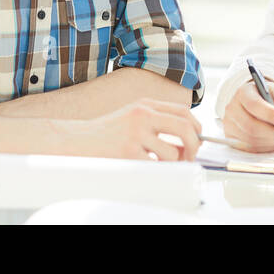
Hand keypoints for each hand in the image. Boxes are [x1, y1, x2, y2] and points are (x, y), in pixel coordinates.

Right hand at [57, 99, 202, 161]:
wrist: (77, 140)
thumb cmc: (106, 132)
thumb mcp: (132, 118)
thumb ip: (156, 123)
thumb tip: (186, 141)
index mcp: (145, 105)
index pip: (183, 111)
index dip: (196, 127)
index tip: (197, 139)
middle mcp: (142, 115)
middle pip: (185, 128)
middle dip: (194, 146)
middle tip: (190, 157)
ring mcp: (135, 134)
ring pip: (172, 152)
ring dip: (172, 163)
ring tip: (159, 163)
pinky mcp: (128, 152)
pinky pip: (155, 166)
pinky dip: (154, 169)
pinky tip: (143, 165)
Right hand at [220, 78, 273, 152]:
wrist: (255, 103)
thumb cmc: (268, 99)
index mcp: (244, 92)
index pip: (254, 105)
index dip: (273, 116)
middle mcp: (232, 107)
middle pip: (250, 126)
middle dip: (272, 133)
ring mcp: (229, 123)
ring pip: (249, 139)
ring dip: (269, 142)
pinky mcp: (230, 136)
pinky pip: (247, 148)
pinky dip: (263, 147)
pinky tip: (270, 141)